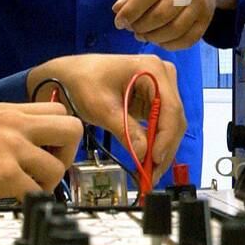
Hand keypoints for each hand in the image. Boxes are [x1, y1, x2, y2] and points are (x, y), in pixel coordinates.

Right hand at [0, 102, 81, 206]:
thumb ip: (15, 130)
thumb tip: (48, 143)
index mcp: (7, 110)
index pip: (60, 112)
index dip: (62, 137)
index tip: (51, 153)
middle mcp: (11, 122)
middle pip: (72, 129)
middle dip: (66, 155)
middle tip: (47, 171)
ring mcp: (8, 146)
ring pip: (57, 167)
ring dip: (46, 184)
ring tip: (22, 188)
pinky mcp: (4, 173)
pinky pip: (38, 191)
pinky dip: (28, 200)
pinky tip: (9, 198)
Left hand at [28, 54, 185, 181]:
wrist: (70, 76)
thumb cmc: (82, 82)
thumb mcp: (102, 107)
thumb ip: (125, 130)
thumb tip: (143, 155)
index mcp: (152, 69)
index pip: (170, 108)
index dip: (166, 137)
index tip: (155, 159)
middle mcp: (162, 76)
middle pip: (174, 119)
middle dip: (164, 149)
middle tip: (151, 175)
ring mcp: (160, 88)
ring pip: (170, 125)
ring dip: (161, 150)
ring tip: (147, 172)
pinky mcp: (154, 100)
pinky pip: (161, 125)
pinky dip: (154, 143)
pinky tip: (146, 160)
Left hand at [110, 0, 237, 49]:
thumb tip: (118, 9)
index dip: (130, 12)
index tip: (119, 22)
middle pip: (160, 15)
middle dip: (140, 27)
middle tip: (131, 28)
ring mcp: (201, 5)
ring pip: (174, 31)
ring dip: (153, 38)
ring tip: (142, 34)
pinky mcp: (206, 20)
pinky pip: (187, 41)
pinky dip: (168, 45)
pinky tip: (158, 39)